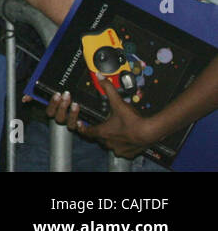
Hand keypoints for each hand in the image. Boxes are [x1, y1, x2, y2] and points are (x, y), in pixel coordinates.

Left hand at [36, 88, 156, 159]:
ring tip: (119, 129)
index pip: (87, 132)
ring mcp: (118, 149)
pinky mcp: (128, 153)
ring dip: (113, 138)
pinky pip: (122, 150)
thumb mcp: (118, 102)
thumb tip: (100, 77)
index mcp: (103, 132)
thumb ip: (108, 89)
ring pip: (111, 144)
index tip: (81, 124)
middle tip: (107, 124)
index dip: (83, 127)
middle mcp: (108, 143)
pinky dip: (123, 144)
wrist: (150, 132)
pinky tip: (127, 137)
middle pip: (100, 137)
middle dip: (102, 130)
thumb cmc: (133, 120)